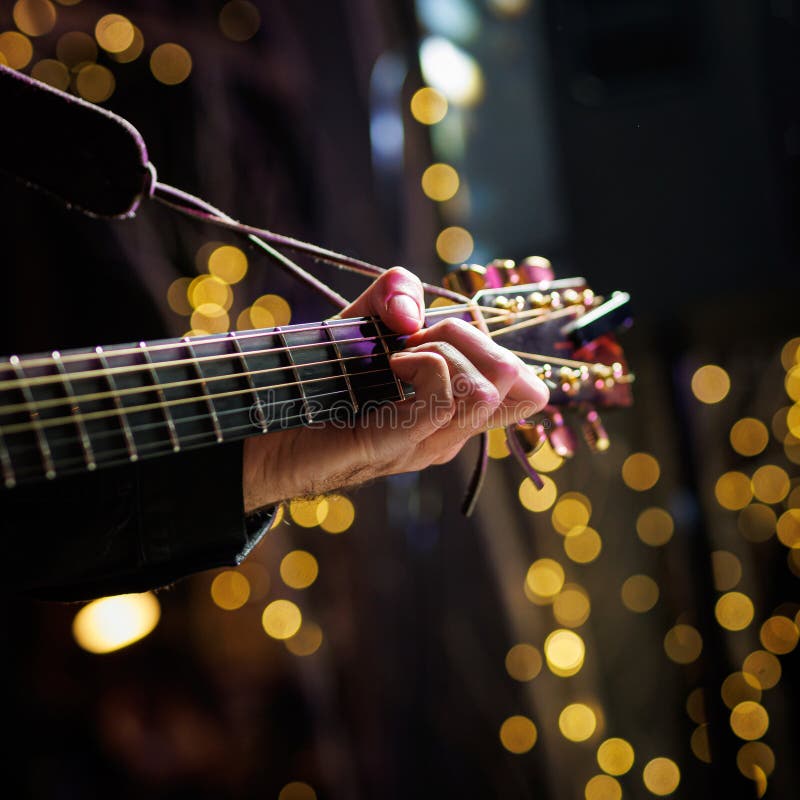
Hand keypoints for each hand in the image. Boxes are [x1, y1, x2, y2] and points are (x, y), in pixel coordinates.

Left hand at [242, 268, 548, 511]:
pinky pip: (445, 398)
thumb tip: (413, 313)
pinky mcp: (397, 444)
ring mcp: (428, 443)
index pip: (528, 390)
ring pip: (489, 389)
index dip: (493, 346)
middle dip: (470, 339)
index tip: (436, 338)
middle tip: (414, 342)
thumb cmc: (314, 380)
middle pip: (520, 382)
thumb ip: (394, 296)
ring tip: (398, 355)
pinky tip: (390, 365)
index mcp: (453, 410)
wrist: (263, 428)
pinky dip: (423, 364)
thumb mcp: (362, 324)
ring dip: (446, 350)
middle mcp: (451, 431)